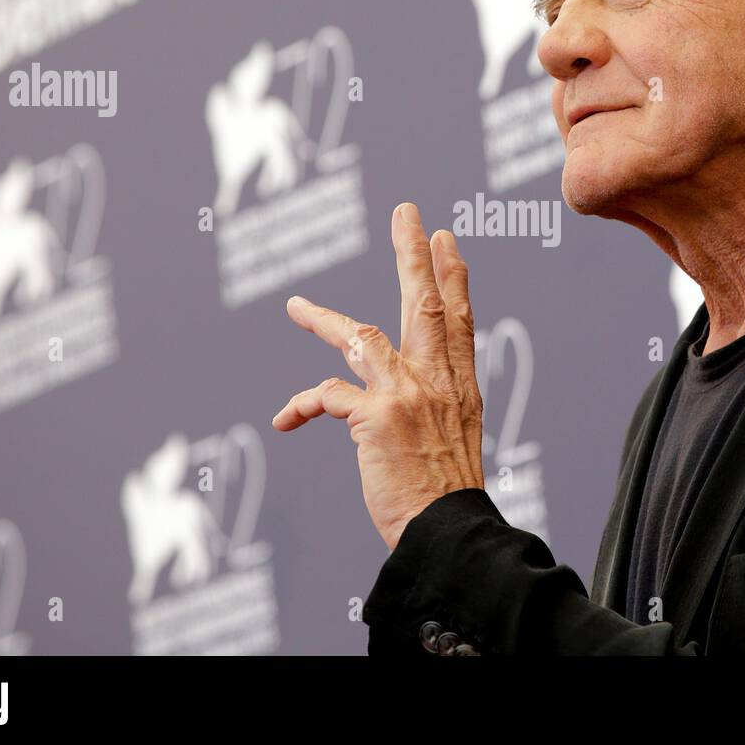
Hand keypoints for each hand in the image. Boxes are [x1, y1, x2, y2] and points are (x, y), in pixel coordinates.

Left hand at [272, 202, 485, 550]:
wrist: (447, 532)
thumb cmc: (447, 498)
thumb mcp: (458, 440)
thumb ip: (442, 407)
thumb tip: (424, 398)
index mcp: (461, 387)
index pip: (459, 319)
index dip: (453, 277)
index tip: (446, 241)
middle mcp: (437, 382)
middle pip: (425, 304)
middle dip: (414, 254)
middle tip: (407, 213)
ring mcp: (406, 395)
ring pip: (362, 336)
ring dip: (322, 318)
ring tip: (296, 305)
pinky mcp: (374, 417)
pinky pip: (325, 395)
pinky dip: (300, 405)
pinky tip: (284, 419)